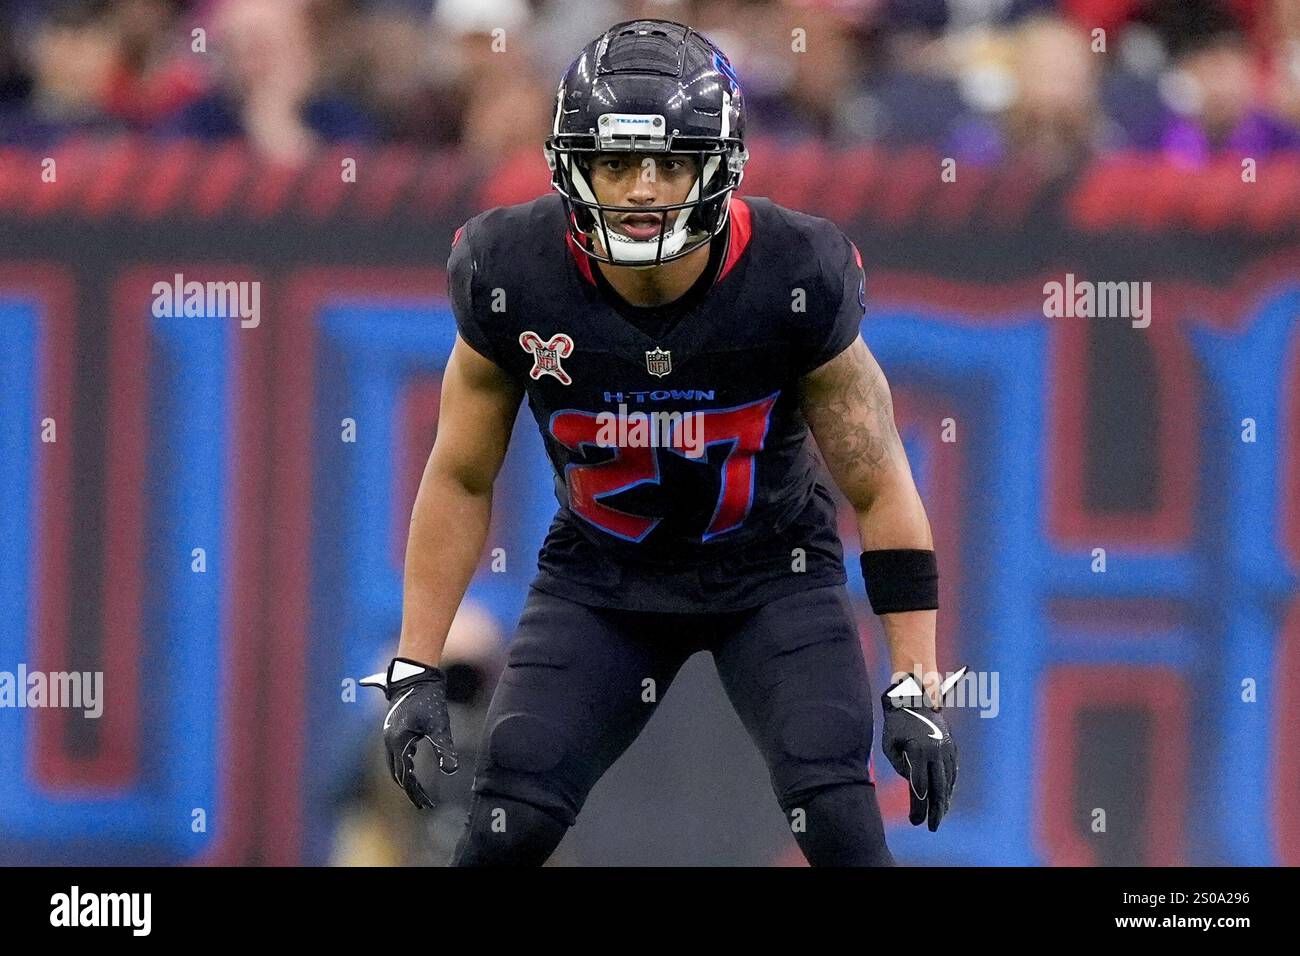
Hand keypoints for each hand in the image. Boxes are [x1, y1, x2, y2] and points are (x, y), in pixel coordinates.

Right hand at [360, 657, 458, 808]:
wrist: (414, 674)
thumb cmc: (429, 698)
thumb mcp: (440, 725)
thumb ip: (444, 749)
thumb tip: (451, 771)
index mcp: (398, 742)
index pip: (405, 776)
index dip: (416, 792)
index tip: (427, 805)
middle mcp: (389, 741)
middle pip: (397, 773)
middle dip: (410, 789)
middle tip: (424, 803)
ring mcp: (389, 734)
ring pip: (395, 763)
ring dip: (406, 777)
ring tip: (418, 790)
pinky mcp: (393, 728)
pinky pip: (396, 753)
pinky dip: (404, 764)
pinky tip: (414, 765)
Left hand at [880, 672, 959, 831]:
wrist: (913, 697)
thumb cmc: (895, 723)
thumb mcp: (890, 745)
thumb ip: (901, 767)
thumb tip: (914, 784)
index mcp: (919, 751)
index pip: (920, 788)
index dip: (918, 808)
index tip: (915, 822)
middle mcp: (936, 751)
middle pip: (938, 789)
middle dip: (935, 811)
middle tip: (932, 827)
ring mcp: (947, 748)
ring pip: (948, 781)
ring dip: (944, 800)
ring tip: (938, 815)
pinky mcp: (951, 745)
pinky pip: (953, 770)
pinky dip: (949, 785)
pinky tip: (945, 796)